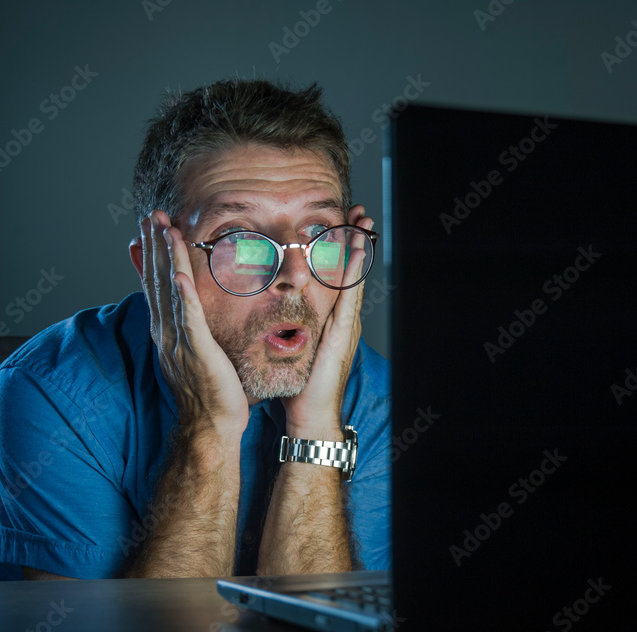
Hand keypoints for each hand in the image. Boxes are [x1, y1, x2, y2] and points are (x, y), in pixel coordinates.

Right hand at [140, 210, 248, 440]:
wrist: (211, 426)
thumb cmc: (212, 393)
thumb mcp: (199, 353)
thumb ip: (194, 328)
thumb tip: (195, 311)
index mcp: (168, 332)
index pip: (156, 286)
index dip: (151, 255)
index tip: (150, 229)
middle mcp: (167, 333)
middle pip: (156, 281)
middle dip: (154, 246)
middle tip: (152, 215)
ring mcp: (178, 341)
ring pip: (170, 292)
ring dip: (166, 258)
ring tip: (165, 229)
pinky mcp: (196, 350)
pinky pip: (188, 317)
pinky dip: (182, 294)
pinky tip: (178, 273)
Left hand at [281, 205, 373, 439]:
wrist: (310, 413)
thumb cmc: (300, 386)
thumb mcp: (294, 349)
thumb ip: (290, 330)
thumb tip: (274, 314)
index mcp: (332, 322)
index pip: (339, 279)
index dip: (343, 252)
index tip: (343, 226)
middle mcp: (344, 319)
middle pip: (352, 272)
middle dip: (356, 242)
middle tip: (360, 213)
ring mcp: (347, 325)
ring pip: (355, 278)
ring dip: (360, 249)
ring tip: (362, 223)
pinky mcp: (343, 332)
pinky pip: (350, 295)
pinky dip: (354, 272)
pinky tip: (356, 252)